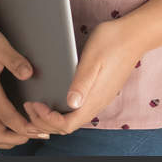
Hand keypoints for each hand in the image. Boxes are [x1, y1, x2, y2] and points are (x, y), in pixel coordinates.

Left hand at [20, 20, 142, 135]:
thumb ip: (82, 83)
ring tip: (34, 104)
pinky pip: (77, 110)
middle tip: (27, 105)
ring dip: (51, 118)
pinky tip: (51, 99)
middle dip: (44, 122)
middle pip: (67, 126)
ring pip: (72, 119)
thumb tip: (70, 103)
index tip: (34, 104)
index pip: (67, 125)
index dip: (46, 120)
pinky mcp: (97, 91)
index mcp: (94, 99)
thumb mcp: (92, 60)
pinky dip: (60, 111)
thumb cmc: (111, 43)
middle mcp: (96, 103)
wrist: (133, 35)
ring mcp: (98, 98)